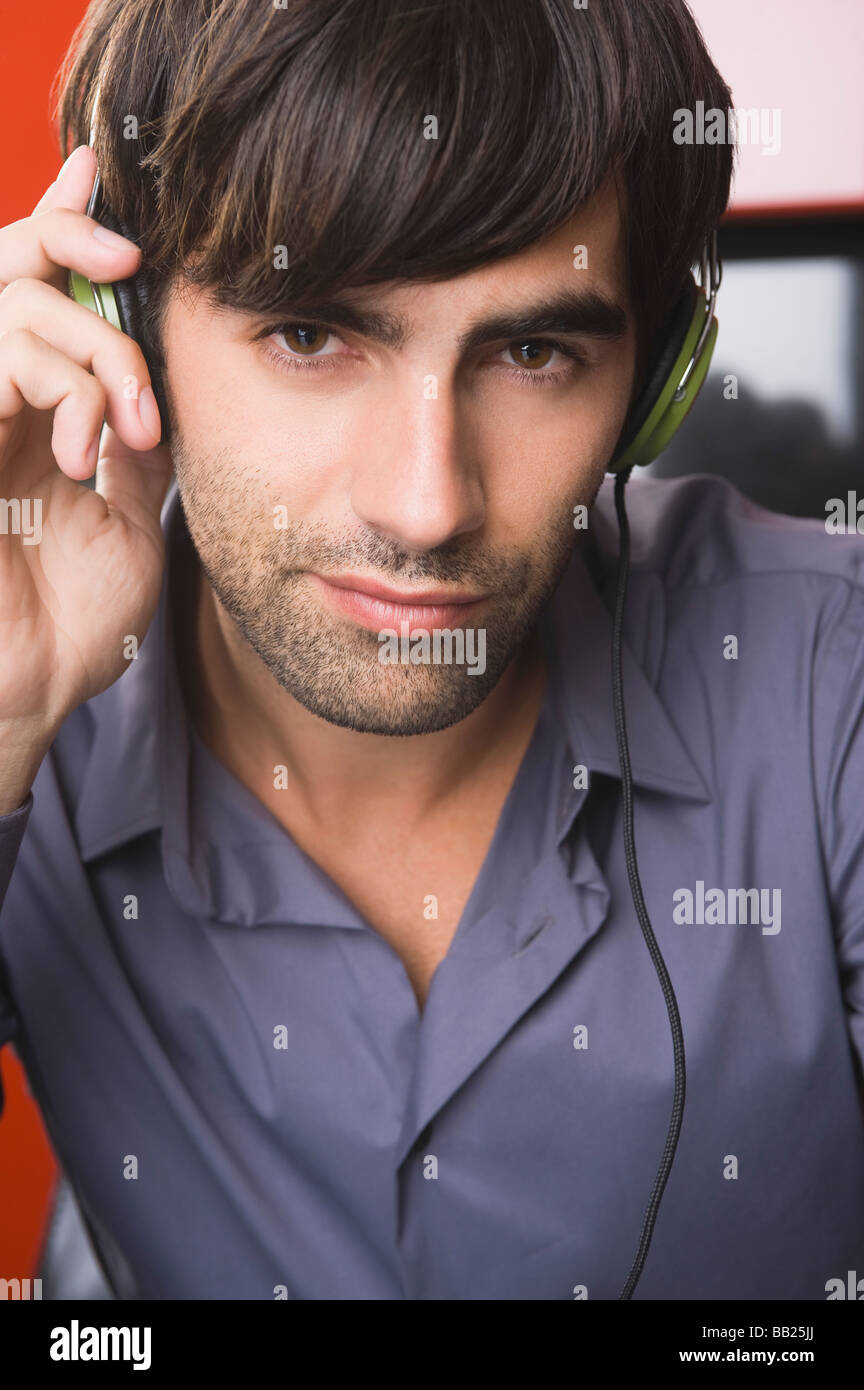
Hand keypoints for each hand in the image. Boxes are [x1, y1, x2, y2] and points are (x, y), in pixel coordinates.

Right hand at [0, 145, 172, 807]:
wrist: (27, 691)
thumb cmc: (72, 619)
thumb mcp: (129, 513)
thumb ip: (134, 438)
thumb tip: (161, 376)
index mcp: (33, 409)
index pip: (39, 292)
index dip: (64, 225)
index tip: (107, 183)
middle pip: (4, 264)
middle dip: (65, 232)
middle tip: (126, 249)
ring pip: (7, 302)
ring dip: (90, 344)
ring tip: (128, 425)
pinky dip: (59, 384)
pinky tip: (85, 446)